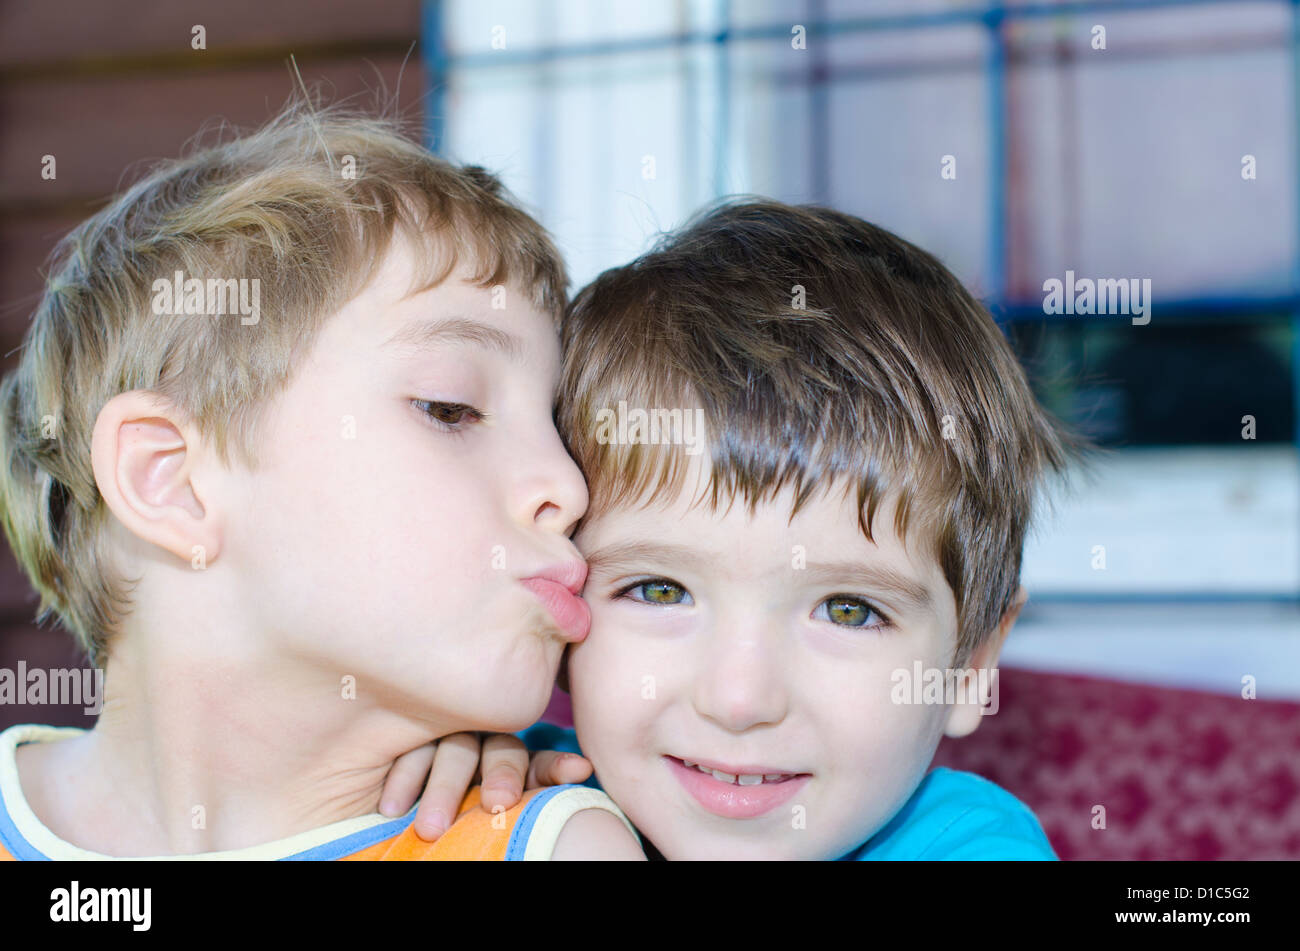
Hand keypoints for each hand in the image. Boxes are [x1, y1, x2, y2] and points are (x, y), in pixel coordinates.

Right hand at [379, 732, 593, 839]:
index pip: (540, 765)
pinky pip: (411, 751)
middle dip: (503, 774)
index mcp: (511, 778)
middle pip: (504, 749)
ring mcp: (444, 746)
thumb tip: (573, 830)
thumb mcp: (491, 841)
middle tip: (498, 804)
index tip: (579, 771)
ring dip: (447, 786)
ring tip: (431, 829)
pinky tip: (392, 808)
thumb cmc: (450, 849)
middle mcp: (483, 757)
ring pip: (457, 749)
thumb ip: (524, 823)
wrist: (398, 849)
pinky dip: (405, 778)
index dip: (557, 766)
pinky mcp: (403, 746)